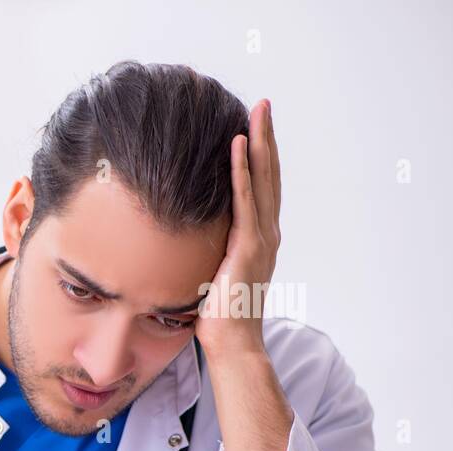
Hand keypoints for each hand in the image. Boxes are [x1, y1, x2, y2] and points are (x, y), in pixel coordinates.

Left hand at [195, 98, 280, 359]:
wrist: (231, 343)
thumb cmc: (216, 315)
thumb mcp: (210, 272)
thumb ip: (207, 251)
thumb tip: (184, 238)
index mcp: (258, 238)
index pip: (260, 187)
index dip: (260, 155)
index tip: (254, 126)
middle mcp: (266, 233)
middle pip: (268, 175)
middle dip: (266, 138)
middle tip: (263, 105)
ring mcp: (261, 239)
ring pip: (262, 180)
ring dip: (260, 143)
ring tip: (257, 112)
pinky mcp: (248, 247)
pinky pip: (245, 201)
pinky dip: (241, 171)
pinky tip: (238, 146)